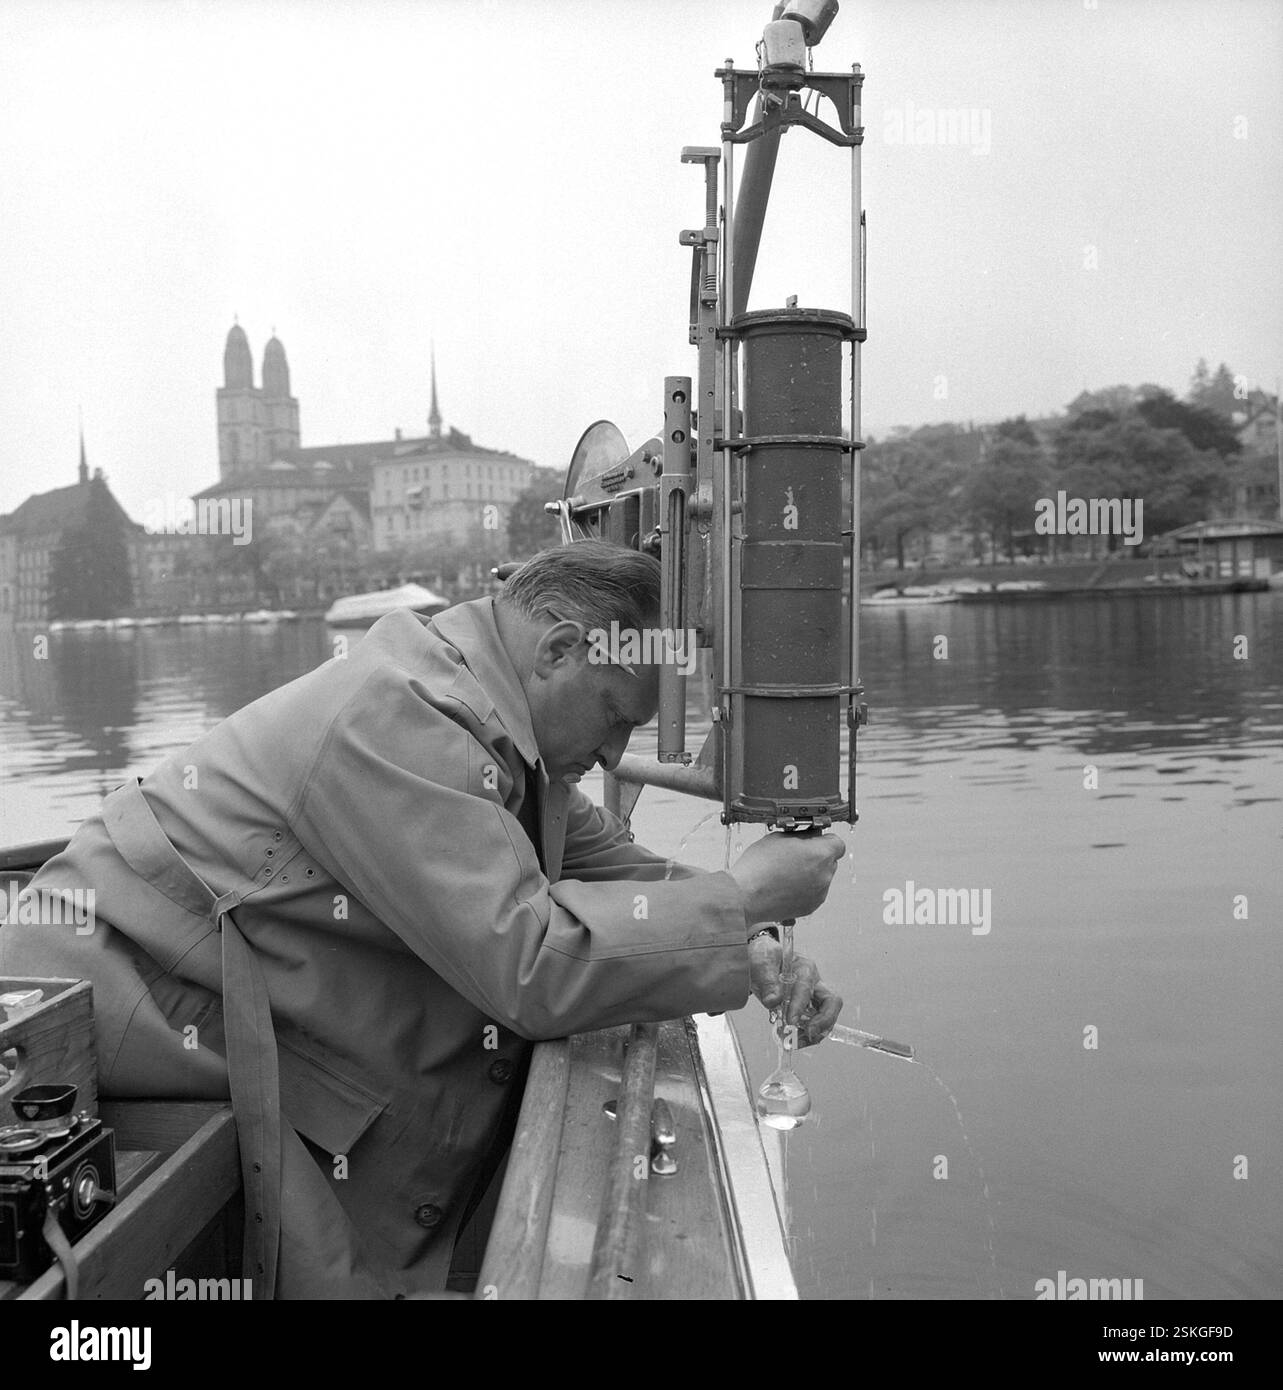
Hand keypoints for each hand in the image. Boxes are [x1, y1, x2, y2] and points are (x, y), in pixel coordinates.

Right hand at [726, 830, 845, 926]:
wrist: (745, 896)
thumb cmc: (759, 866)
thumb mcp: (779, 837)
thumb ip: (802, 835)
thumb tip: (811, 834)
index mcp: (820, 854)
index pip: (838, 843)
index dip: (824, 840)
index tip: (813, 840)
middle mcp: (825, 875)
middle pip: (830, 861)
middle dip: (816, 857)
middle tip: (795, 855)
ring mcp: (819, 893)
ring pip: (821, 877)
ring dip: (810, 873)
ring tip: (785, 873)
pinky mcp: (810, 907)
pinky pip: (813, 893)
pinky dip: (804, 889)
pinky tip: (784, 886)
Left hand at [747, 938, 842, 1047]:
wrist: (760, 963)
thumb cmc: (763, 959)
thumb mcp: (760, 964)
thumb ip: (767, 980)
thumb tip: (773, 1000)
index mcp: (804, 967)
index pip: (806, 987)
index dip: (799, 1006)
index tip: (790, 1021)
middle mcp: (814, 982)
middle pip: (831, 1002)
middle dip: (823, 1021)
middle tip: (807, 1034)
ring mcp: (813, 997)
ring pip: (826, 1017)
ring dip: (814, 1033)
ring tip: (795, 1043)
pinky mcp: (808, 1009)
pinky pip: (814, 1024)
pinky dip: (806, 1035)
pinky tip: (792, 1041)